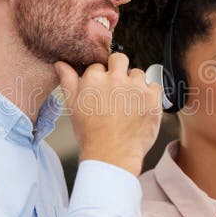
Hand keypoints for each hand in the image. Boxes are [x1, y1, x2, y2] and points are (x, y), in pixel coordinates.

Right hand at [55, 53, 162, 175]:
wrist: (112, 156)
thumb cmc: (91, 134)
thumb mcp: (73, 106)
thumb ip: (68, 80)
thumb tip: (61, 63)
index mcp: (94, 78)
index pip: (99, 66)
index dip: (100, 78)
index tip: (102, 91)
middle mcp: (116, 78)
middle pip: (120, 60)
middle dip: (118, 70)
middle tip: (117, 91)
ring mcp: (136, 87)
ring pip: (138, 73)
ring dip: (134, 83)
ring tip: (128, 104)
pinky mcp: (152, 98)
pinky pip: (155, 85)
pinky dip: (150, 94)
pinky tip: (140, 107)